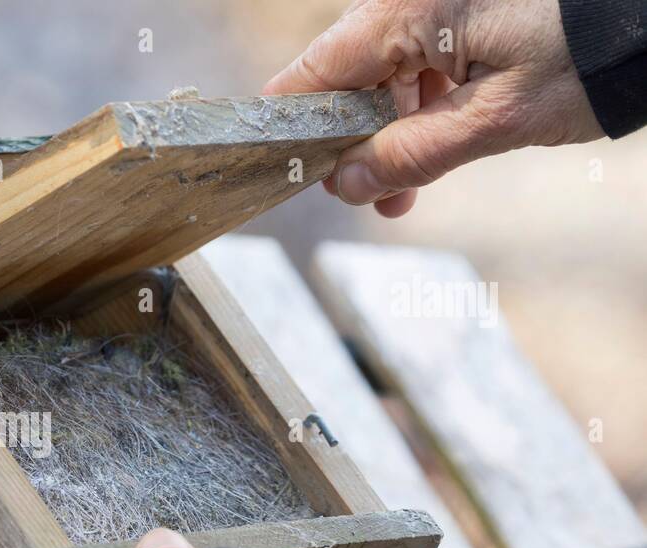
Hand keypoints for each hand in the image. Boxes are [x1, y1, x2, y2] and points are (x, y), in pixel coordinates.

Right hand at [263, 0, 603, 216]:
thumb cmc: (588, 58)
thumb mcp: (495, 120)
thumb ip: (411, 155)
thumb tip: (347, 185)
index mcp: (409, 12)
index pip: (316, 71)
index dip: (295, 126)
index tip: (288, 173)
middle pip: (347, 74)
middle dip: (351, 142)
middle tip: (365, 198)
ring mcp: (440, 4)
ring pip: (384, 73)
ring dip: (386, 134)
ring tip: (401, 193)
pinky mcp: (466, 12)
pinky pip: (420, 62)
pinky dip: (419, 109)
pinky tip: (428, 153)